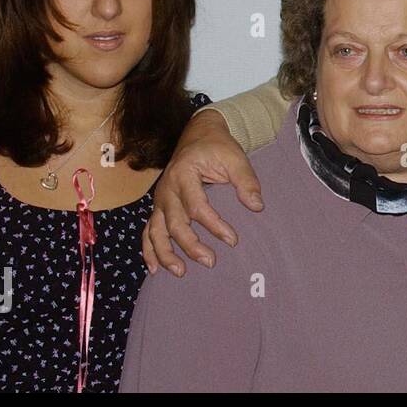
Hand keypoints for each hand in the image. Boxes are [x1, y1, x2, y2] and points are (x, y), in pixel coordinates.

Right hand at [142, 110, 262, 276]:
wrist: (198, 133)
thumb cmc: (218, 147)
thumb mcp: (236, 158)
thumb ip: (246, 181)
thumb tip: (257, 207)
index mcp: (184, 174)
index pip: (197, 207)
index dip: (214, 226)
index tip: (233, 240)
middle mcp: (167, 188)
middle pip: (174, 223)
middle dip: (191, 245)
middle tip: (211, 261)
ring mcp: (159, 199)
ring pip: (156, 230)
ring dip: (165, 253)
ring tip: (181, 272)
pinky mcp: (159, 206)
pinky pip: (148, 230)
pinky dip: (149, 250)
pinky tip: (155, 269)